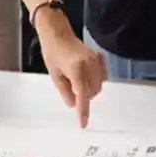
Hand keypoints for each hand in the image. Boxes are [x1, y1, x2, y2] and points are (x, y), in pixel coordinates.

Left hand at [36, 11, 106, 127]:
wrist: (57, 33)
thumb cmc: (52, 52)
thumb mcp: (54, 75)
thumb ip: (65, 92)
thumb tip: (74, 105)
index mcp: (75, 69)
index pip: (82, 95)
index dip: (83, 111)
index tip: (83, 123)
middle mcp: (88, 64)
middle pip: (91, 92)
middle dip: (83, 96)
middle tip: (70, 88)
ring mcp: (95, 60)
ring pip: (98, 85)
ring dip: (89, 89)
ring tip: (75, 79)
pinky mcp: (98, 57)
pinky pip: (102, 76)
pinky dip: (96, 80)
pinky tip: (87, 76)